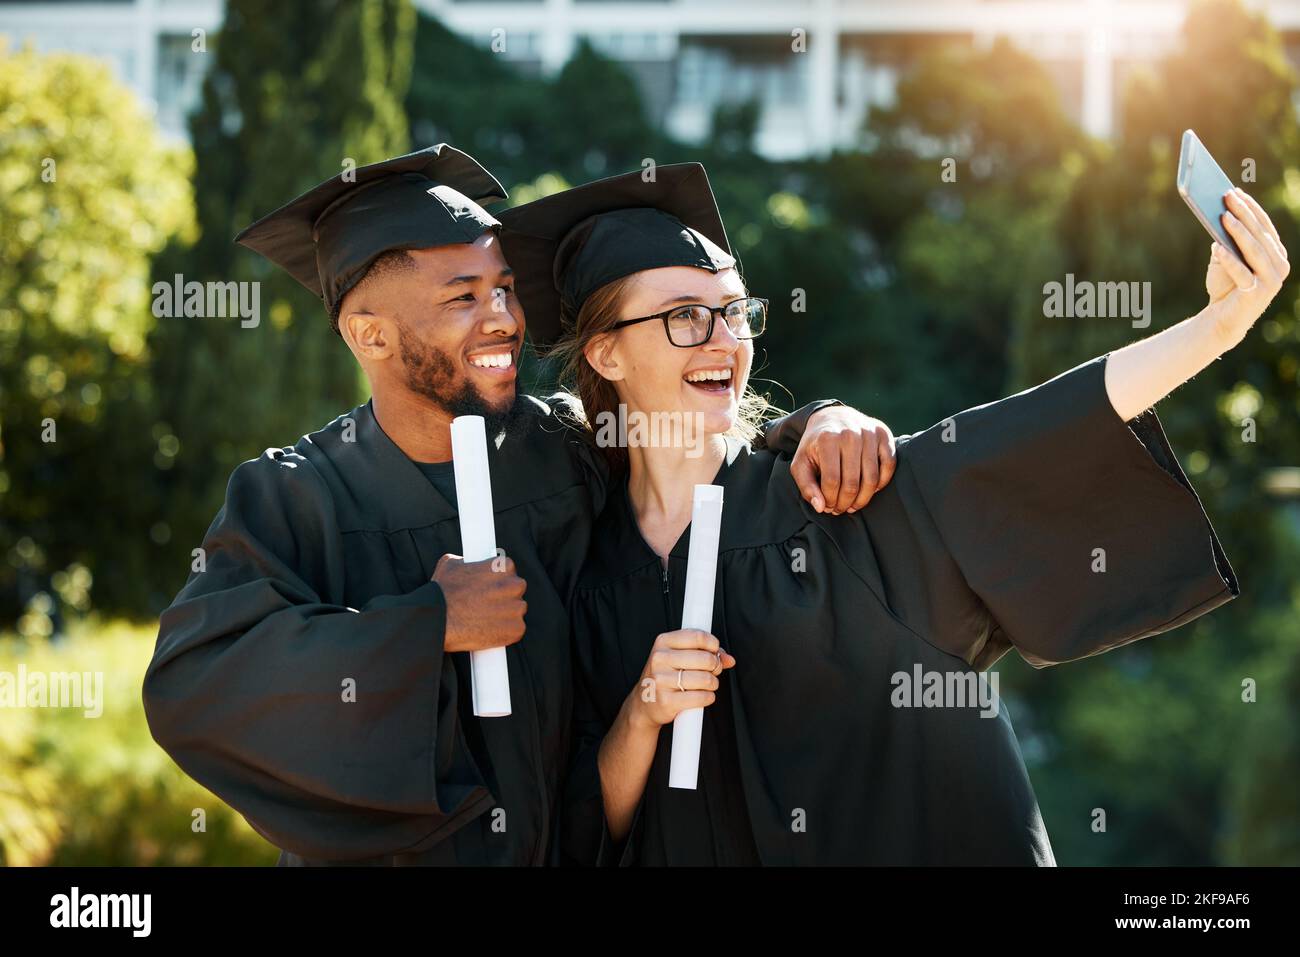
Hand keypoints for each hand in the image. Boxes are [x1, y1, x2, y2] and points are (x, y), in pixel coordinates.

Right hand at [432, 553, 526, 652]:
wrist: (438, 620)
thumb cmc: (441, 593)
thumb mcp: (451, 564)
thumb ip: (467, 561)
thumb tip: (467, 561)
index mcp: (503, 566)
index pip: (508, 570)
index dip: (497, 580)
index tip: (488, 588)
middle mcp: (515, 585)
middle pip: (516, 590)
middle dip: (504, 596)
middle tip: (486, 604)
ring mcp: (517, 608)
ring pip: (517, 610)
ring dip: (505, 614)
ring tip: (485, 619)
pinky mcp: (516, 629)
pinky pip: (516, 629)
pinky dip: (505, 632)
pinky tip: (489, 631)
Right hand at [628, 629, 735, 729]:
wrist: (644, 702)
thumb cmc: (665, 676)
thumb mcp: (678, 656)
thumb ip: (705, 652)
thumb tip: (728, 659)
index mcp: (663, 642)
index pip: (698, 636)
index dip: (713, 645)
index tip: (714, 652)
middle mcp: (660, 659)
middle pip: (705, 658)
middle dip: (715, 666)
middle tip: (712, 671)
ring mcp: (661, 680)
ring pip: (705, 679)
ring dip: (713, 683)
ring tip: (707, 685)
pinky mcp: (667, 701)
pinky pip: (700, 697)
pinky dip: (708, 697)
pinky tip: (703, 696)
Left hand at [790, 406, 897, 513]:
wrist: (833, 417)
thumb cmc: (816, 445)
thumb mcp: (801, 463)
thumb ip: (806, 486)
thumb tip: (821, 507)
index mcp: (827, 440)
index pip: (832, 481)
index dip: (830, 500)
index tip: (827, 506)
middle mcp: (850, 434)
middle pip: (852, 483)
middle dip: (845, 503)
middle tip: (840, 509)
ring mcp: (869, 433)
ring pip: (872, 479)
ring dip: (862, 499)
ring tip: (853, 505)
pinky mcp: (884, 434)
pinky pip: (889, 466)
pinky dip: (881, 484)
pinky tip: (869, 490)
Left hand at [1205, 188, 1288, 345]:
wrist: (1222, 320)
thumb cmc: (1224, 287)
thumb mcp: (1223, 260)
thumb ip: (1225, 242)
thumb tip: (1220, 218)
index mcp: (1275, 254)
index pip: (1264, 226)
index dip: (1250, 208)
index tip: (1235, 192)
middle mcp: (1279, 265)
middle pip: (1260, 234)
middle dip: (1243, 214)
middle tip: (1227, 197)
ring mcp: (1271, 281)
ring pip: (1254, 251)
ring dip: (1239, 232)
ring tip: (1224, 216)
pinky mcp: (1257, 295)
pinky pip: (1242, 273)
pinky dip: (1229, 260)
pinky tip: (1217, 247)